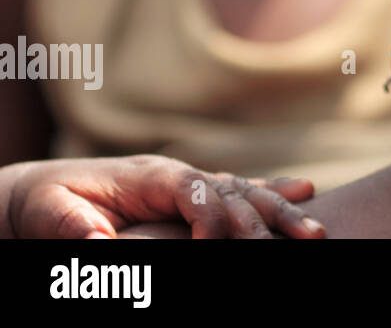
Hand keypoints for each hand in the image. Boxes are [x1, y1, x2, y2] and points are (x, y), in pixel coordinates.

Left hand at [2, 155, 326, 238]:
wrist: (42, 189)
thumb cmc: (47, 202)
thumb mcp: (49, 213)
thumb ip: (74, 226)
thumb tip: (99, 242)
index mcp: (146, 175)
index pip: (192, 188)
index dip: (210, 217)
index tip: (213, 248)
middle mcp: (176, 174)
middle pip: (230, 190)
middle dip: (266, 216)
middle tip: (301, 242)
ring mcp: (188, 182)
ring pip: (244, 191)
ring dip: (281, 209)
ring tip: (315, 231)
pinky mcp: (194, 195)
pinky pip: (238, 191)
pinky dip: (272, 193)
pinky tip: (304, 193)